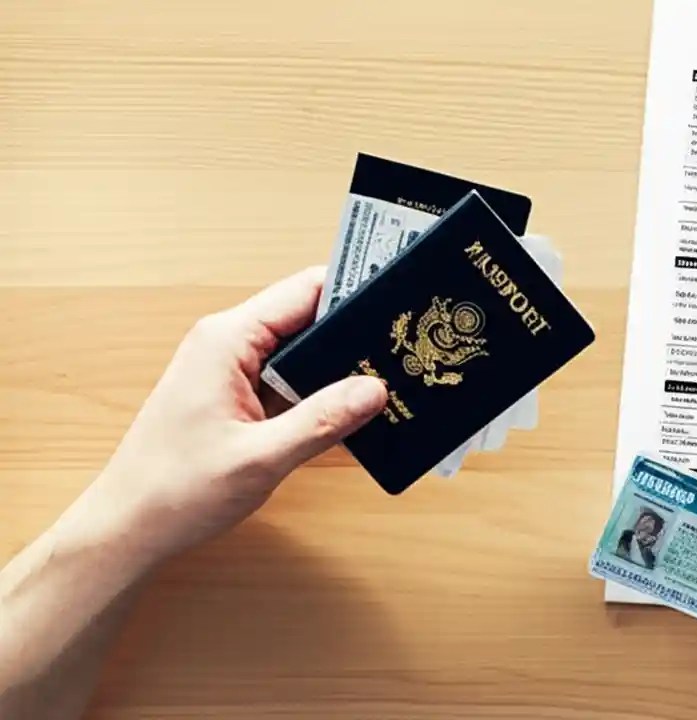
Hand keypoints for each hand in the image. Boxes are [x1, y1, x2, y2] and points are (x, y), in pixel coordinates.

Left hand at [59, 267, 387, 571]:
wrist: (128, 527)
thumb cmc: (177, 491)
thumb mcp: (260, 458)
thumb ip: (322, 420)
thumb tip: (376, 389)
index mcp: (228, 340)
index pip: (306, 290)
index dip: (356, 293)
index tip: (401, 306)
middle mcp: (229, 343)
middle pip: (309, 316)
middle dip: (357, 332)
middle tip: (408, 350)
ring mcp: (232, 369)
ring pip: (303, 350)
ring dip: (342, 366)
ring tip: (393, 381)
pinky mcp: (237, 395)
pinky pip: (291, 379)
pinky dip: (322, 391)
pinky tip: (354, 412)